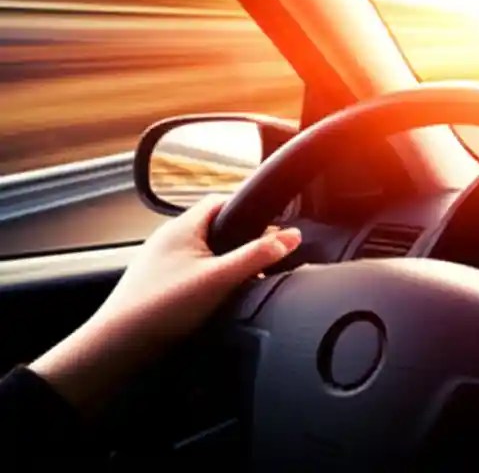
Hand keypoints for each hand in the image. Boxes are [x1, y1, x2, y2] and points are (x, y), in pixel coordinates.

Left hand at [30, 196, 299, 413]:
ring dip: (223, 265)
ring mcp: (159, 262)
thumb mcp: (220, 278)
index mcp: (182, 227)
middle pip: (214, 228)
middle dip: (239, 242)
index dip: (249, 209)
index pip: (221, 200)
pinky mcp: (155, 285)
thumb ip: (258, 255)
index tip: (272, 226)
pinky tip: (215, 302)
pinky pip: (190, 273)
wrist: (117, 346)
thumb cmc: (161, 307)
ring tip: (240, 285)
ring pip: (202, 253)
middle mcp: (167, 239)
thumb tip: (292, 235)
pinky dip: (207, 282)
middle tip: (260, 262)